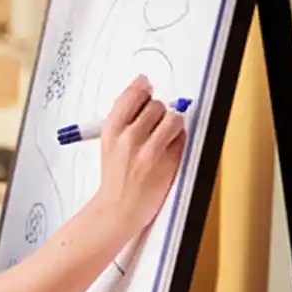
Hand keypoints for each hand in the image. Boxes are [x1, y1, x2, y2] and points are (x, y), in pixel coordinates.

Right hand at [93, 75, 187, 233]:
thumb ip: (123, 117)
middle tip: (153, 124)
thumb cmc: (116, 177)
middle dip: (157, 111)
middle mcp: (129, 137)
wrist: (120, 206)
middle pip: (155, 104)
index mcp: (111, 131)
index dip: (142, 87)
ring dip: (171, 123)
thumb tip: (141, 91)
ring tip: (162, 136)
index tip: (146, 85)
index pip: (132, 95)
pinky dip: (178, 139)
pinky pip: (182, 136)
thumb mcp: (109, 143)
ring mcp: (150, 149)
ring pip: (172, 117)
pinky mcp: (168, 160)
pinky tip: (167, 149)